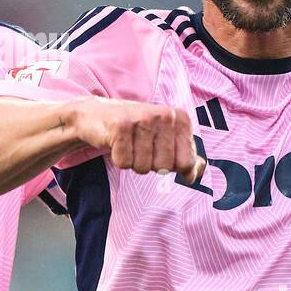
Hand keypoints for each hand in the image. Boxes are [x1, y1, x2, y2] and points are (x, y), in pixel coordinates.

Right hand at [72, 97, 205, 183]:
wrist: (96, 115)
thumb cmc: (135, 131)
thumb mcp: (164, 141)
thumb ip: (185, 158)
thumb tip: (193, 175)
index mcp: (180, 118)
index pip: (185, 163)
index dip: (170, 166)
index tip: (157, 150)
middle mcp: (165, 115)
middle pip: (165, 167)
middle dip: (150, 164)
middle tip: (139, 146)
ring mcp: (143, 119)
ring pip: (144, 167)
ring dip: (133, 162)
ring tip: (128, 144)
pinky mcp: (121, 126)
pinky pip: (124, 163)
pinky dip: (118, 159)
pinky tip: (116, 143)